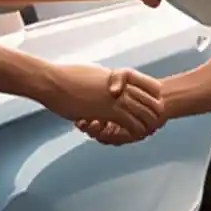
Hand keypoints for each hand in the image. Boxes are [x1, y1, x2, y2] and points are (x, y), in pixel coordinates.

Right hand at [40, 65, 165, 137]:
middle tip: (156, 122)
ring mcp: (115, 98)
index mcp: (116, 75)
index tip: (156, 101)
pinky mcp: (107, 111)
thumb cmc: (65, 77)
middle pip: (148, 99)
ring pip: (142, 112)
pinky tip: (135, 137)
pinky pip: (129, 124)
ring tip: (149, 131)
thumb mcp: (89, 73)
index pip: (145, 83)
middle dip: (153, 111)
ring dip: (146, 123)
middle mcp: (120, 86)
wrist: (54, 82)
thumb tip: (101, 79)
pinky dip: (135, 131)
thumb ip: (100, 78)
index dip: (153, 93)